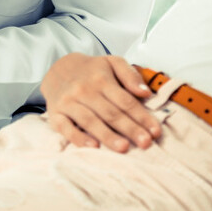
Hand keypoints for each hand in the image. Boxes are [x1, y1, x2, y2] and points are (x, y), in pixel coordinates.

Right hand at [42, 54, 160, 151]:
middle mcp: (84, 90)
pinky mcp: (55, 114)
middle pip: (111, 112)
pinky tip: (93, 147)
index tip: (155, 132)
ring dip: (107, 135)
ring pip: (90, 121)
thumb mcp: (112, 62)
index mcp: (101, 79)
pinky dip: (79, 138)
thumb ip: (130, 75)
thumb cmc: (92, 71)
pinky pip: (66, 128)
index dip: (142, 116)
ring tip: (123, 147)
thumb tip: (145, 92)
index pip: (125, 100)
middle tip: (145, 143)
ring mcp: (69, 103)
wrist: (58, 70)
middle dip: (130, 129)